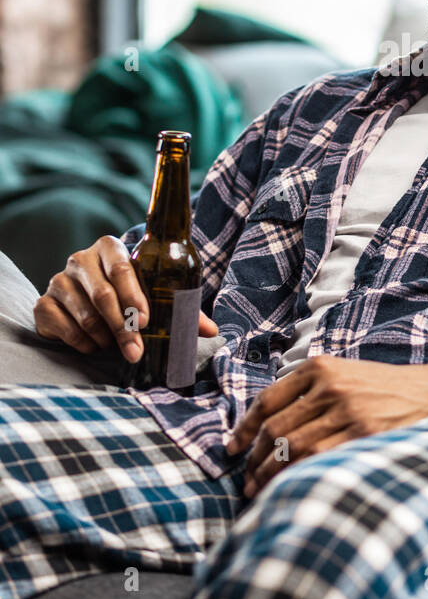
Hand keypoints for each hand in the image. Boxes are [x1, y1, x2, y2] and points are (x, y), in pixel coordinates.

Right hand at [33, 235, 217, 362]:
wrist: (81, 301)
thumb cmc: (125, 295)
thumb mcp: (150, 296)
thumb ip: (179, 309)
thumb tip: (212, 331)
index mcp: (109, 248)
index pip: (122, 267)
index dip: (134, 295)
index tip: (147, 320)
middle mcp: (81, 259)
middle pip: (103, 294)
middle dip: (123, 327)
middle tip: (136, 350)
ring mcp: (59, 279)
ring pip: (84, 314)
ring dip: (104, 337)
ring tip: (114, 346)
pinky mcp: (43, 303)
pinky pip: (62, 327)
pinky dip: (81, 343)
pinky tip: (93, 346)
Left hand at [226, 354, 427, 497]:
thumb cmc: (385, 390)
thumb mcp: (346, 374)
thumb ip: (309, 391)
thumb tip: (265, 428)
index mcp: (320, 367)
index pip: (267, 401)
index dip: (244, 429)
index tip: (232, 449)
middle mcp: (330, 387)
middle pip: (276, 429)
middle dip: (254, 459)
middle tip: (245, 479)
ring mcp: (347, 412)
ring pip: (292, 449)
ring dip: (269, 474)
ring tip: (259, 491)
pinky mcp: (364, 436)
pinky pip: (318, 462)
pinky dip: (297, 478)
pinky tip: (289, 489)